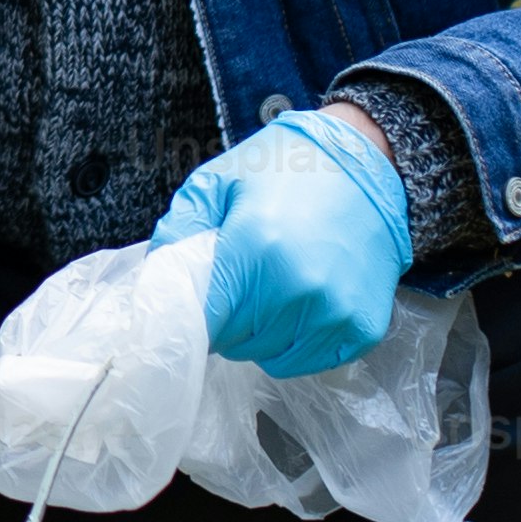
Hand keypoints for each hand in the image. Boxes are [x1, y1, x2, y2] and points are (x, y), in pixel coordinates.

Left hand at [150, 105, 414, 379]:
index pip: (203, 322)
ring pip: (270, 358)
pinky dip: (298, 341)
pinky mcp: (363, 328)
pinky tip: (303, 301)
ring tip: (275, 286)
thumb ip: (178, 235)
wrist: (364, 160)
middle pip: (234, 343)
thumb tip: (155, 289)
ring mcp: (337, 312)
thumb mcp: (216, 183)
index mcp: (256, 250)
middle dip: (228, 319)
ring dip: (262, 333)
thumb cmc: (286, 169)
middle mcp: (299, 289)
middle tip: (243, 279)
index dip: (194, 314)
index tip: (198, 299)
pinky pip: (310, 361)